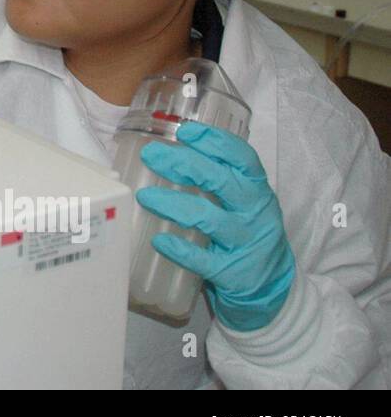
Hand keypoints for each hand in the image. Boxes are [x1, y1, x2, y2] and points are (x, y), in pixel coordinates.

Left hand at [135, 120, 295, 331]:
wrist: (271, 286)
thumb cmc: (246, 232)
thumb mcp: (243, 202)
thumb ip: (217, 180)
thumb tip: (169, 153)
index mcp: (257, 190)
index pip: (242, 158)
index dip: (215, 141)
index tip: (185, 131)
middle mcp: (255, 213)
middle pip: (221, 181)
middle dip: (184, 164)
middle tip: (151, 155)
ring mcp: (245, 243)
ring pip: (209, 218)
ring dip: (173, 204)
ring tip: (146, 196)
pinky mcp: (232, 272)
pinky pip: (204, 260)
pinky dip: (180, 250)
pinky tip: (159, 240)